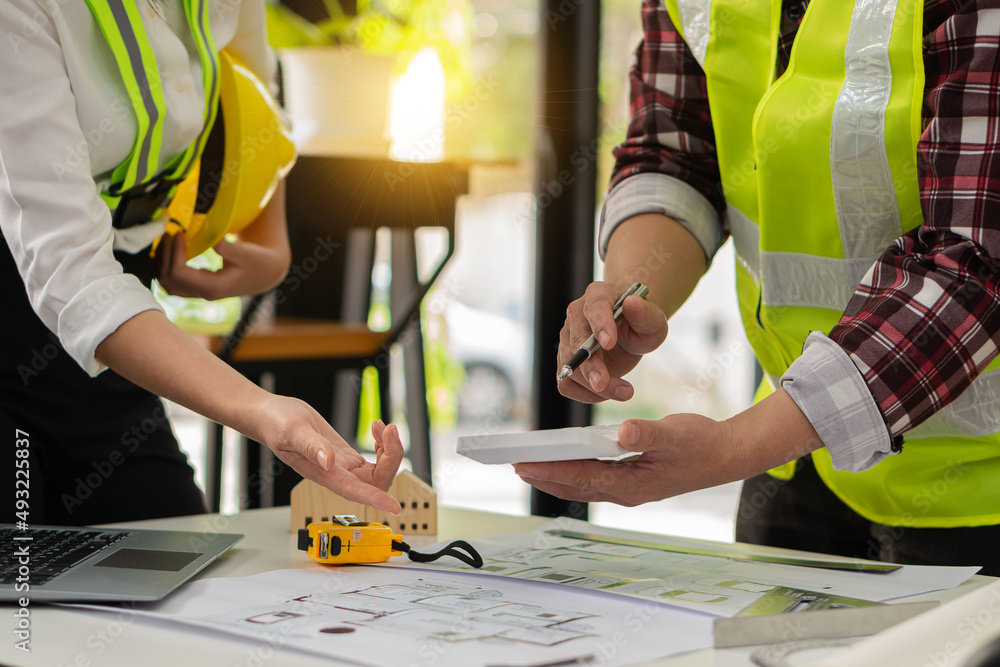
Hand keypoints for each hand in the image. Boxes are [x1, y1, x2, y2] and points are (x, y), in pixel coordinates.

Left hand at [153, 232, 289, 299]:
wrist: (267, 273)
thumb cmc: (258, 261)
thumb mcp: (246, 253)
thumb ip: (227, 248)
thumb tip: (211, 239)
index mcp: (213, 287)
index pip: (179, 273)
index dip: (174, 252)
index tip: (179, 233)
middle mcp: (204, 293)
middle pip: (168, 281)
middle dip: (164, 256)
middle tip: (170, 234)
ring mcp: (200, 292)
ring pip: (167, 284)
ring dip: (162, 262)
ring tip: (167, 240)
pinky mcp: (198, 287)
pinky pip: (173, 281)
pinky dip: (166, 266)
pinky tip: (171, 249)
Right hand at [248, 395, 403, 513]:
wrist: (273, 416)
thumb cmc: (276, 424)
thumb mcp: (292, 431)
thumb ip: (312, 447)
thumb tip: (330, 462)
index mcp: (324, 475)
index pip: (355, 492)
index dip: (376, 501)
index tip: (395, 508)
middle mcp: (337, 475)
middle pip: (377, 481)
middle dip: (392, 458)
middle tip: (390, 429)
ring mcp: (344, 467)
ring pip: (380, 471)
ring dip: (390, 450)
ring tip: (384, 427)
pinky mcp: (347, 456)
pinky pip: (375, 458)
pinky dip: (383, 444)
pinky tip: (377, 428)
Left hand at [513, 390, 822, 505]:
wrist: (725, 455)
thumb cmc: (701, 443)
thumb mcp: (674, 434)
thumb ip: (646, 433)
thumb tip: (622, 432)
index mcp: (633, 485)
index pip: (581, 478)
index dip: (550, 471)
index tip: (524, 465)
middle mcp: (626, 491)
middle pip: (574, 485)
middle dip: (543, 475)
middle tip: (512, 464)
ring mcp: (628, 488)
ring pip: (581, 484)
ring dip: (554, 475)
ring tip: (526, 463)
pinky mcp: (630, 480)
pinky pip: (593, 477)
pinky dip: (572, 469)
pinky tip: (560, 459)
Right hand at [558, 281, 667, 402]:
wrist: (631, 331)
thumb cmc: (641, 323)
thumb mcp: (653, 320)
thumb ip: (645, 314)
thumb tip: (632, 303)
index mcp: (598, 296)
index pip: (595, 308)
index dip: (600, 325)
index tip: (609, 343)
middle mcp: (577, 315)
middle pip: (576, 341)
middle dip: (589, 365)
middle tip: (603, 383)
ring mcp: (568, 338)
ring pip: (568, 366)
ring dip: (591, 386)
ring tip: (624, 392)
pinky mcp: (567, 361)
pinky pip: (566, 383)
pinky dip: (584, 394)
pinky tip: (608, 394)